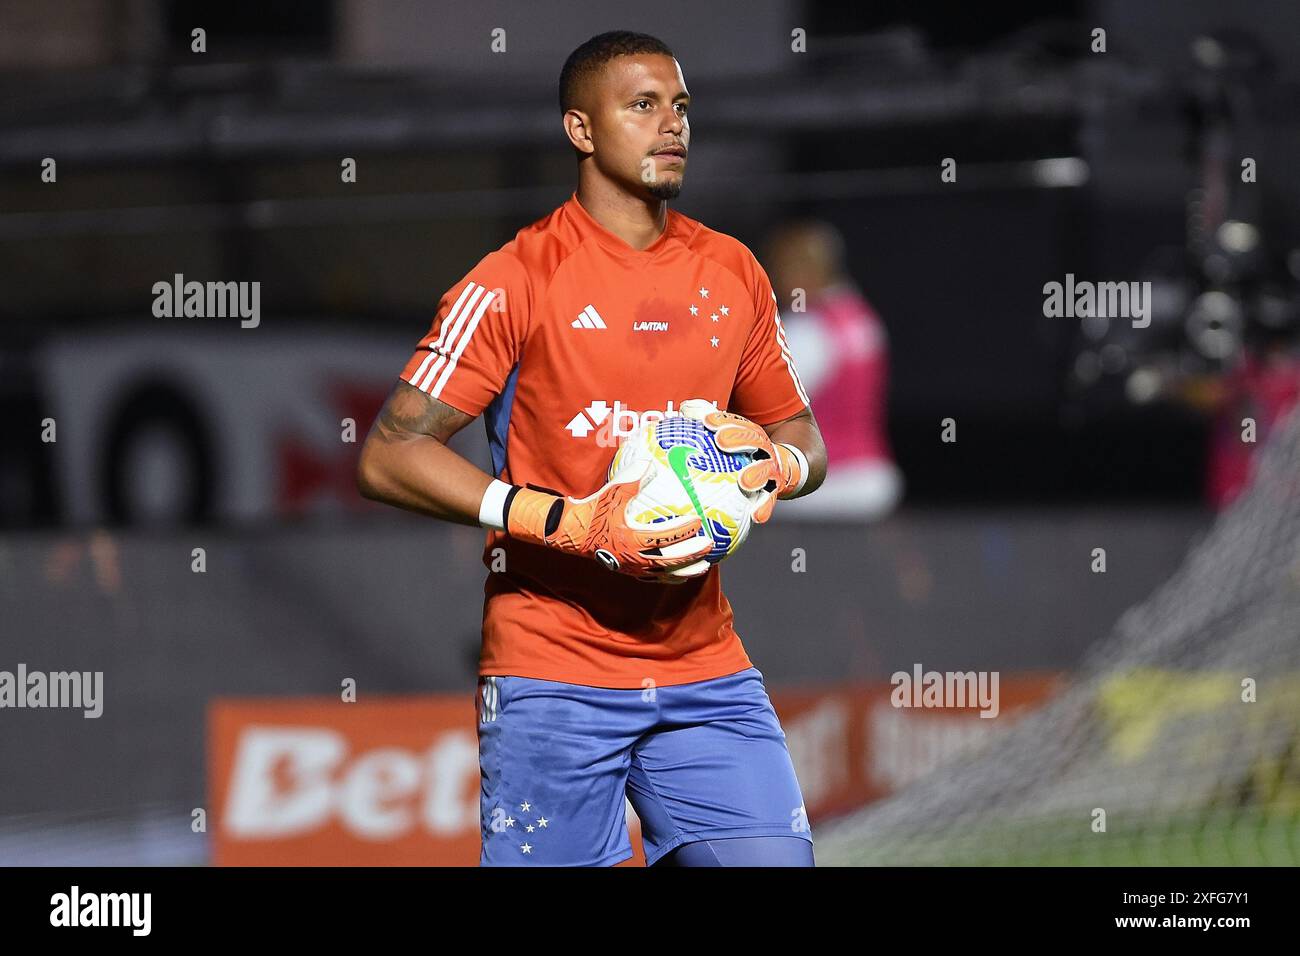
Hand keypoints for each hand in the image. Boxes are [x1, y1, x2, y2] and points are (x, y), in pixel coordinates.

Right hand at [507, 463, 713, 577]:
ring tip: (702, 566)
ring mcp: (632, 569)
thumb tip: (651, 464)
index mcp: (634, 539)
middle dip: (693, 554)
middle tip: (710, 545)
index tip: (699, 521)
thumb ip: (633, 479)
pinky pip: (653, 578)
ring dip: (685, 571)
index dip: (685, 530)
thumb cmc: (592, 512)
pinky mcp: (628, 572)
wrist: (571, 534)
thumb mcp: (612, 493)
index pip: (667, 537)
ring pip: (665, 574)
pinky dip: (668, 576)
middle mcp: (636, 558)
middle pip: (672, 561)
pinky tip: (677, 573)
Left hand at [679, 399, 803, 523]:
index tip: (708, 421)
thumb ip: (710, 421)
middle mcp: (762, 450)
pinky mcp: (773, 492)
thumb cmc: (748, 451)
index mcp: (750, 435)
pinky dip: (764, 507)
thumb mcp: (731, 434)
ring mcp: (770, 471)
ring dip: (756, 474)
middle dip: (739, 439)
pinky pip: (769, 501)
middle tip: (721, 440)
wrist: (786, 467)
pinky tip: (756, 515)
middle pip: (754, 440)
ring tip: (745, 480)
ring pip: (766, 470)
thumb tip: (687, 408)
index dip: (723, 420)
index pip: (737, 423)